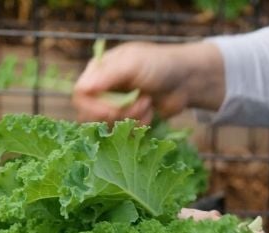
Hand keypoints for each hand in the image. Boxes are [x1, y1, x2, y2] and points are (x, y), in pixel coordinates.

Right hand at [72, 42, 225, 122]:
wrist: (186, 80)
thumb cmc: (160, 64)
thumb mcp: (133, 64)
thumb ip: (108, 76)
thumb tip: (81, 88)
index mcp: (99, 71)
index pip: (81, 94)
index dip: (94, 106)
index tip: (112, 110)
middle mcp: (102, 89)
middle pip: (90, 113)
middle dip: (117, 112)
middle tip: (139, 103)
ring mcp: (114, 105)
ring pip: (107, 125)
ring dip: (130, 118)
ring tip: (147, 103)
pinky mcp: (127, 119)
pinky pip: (122, 132)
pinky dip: (138, 125)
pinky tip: (150, 112)